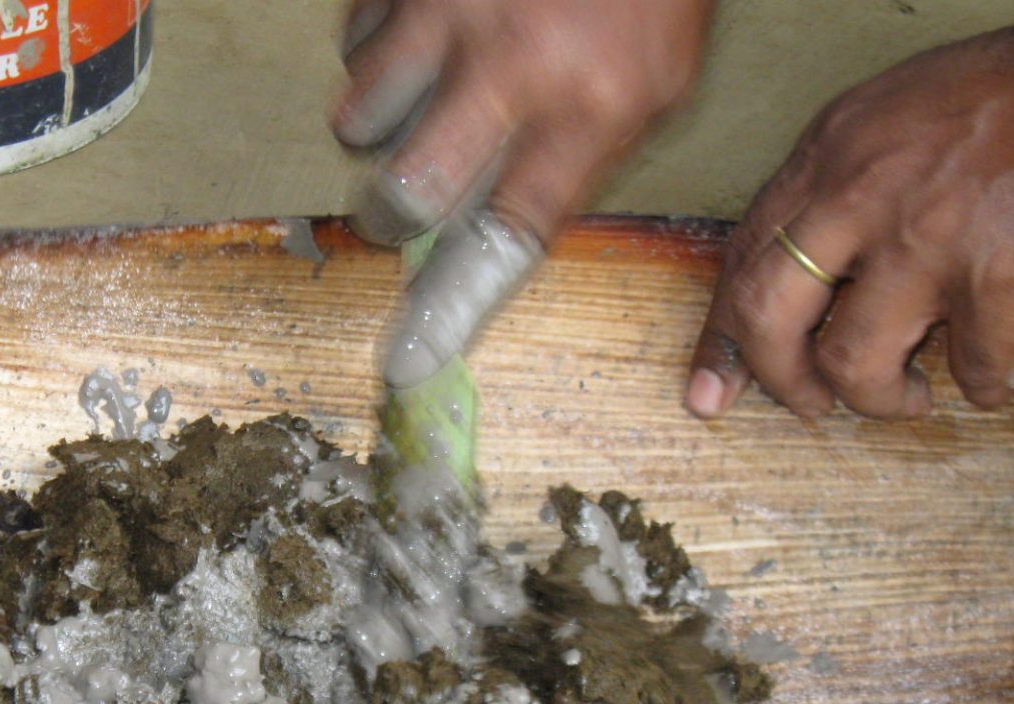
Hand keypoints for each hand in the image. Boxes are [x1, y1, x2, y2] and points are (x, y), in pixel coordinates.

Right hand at [335, 0, 714, 387]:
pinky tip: (420, 30)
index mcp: (592, 107)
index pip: (508, 235)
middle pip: (404, 190)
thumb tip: (499, 228)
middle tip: (402, 197)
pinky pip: (354, 38)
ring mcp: (452, 8)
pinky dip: (374, 49)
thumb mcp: (658, 83)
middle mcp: (515, 64)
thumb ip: (581, 162)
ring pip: (360, 115)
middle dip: (390, 210)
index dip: (452, 306)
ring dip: (376, 124)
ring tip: (416, 96)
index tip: (407, 359)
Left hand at [687, 19, 1013, 420]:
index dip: (722, 335)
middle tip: (807, 405)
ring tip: (907, 396)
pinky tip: (997, 376)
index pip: (744, 257)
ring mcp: (925, 241)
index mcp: (831, 153)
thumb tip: (799, 269)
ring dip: (878, 398)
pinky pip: (972, 368)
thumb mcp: (894, 117)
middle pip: (768, 316)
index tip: (710, 388)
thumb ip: (840, 185)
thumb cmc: (1010, 99)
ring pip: (852, 362)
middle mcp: (860, 196)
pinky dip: (986, 385)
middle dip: (777, 380)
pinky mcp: (996, 279)